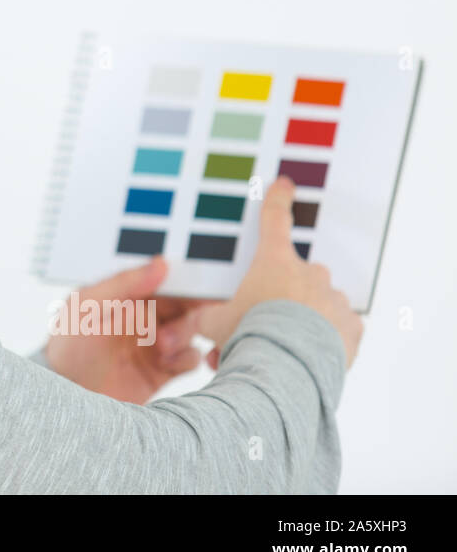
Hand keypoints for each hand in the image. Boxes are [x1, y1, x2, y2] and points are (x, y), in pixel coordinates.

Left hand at [45, 255, 206, 403]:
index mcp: (127, 296)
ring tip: (163, 347)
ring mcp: (153, 344)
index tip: (201, 285)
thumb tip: (160, 264)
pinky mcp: (161, 370)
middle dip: (186, 312)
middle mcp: (144, 318)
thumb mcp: (88, 307)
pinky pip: (190, 358)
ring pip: (189, 330)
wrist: (65, 395)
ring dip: (184, 335)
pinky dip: (187, 358)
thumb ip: (123, 284)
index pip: (164, 281)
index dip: (185, 280)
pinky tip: (167, 363)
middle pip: (183, 305)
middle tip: (171, 326)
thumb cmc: (68, 347)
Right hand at [194, 174, 362, 370]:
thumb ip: (209, 317)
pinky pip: (339, 328)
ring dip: (301, 322)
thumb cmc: (249, 337)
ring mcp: (334, 299)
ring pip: (317, 304)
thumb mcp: (216, 324)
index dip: (277, 200)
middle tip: (260, 328)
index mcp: (274, 263)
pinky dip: (325, 339)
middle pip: (294, 277)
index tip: (285, 184)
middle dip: (279, 300)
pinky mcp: (351, 327)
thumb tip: (200, 319)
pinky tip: (307, 356)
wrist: (286, 367)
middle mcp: (309, 274)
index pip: (274, 221)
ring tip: (280, 352)